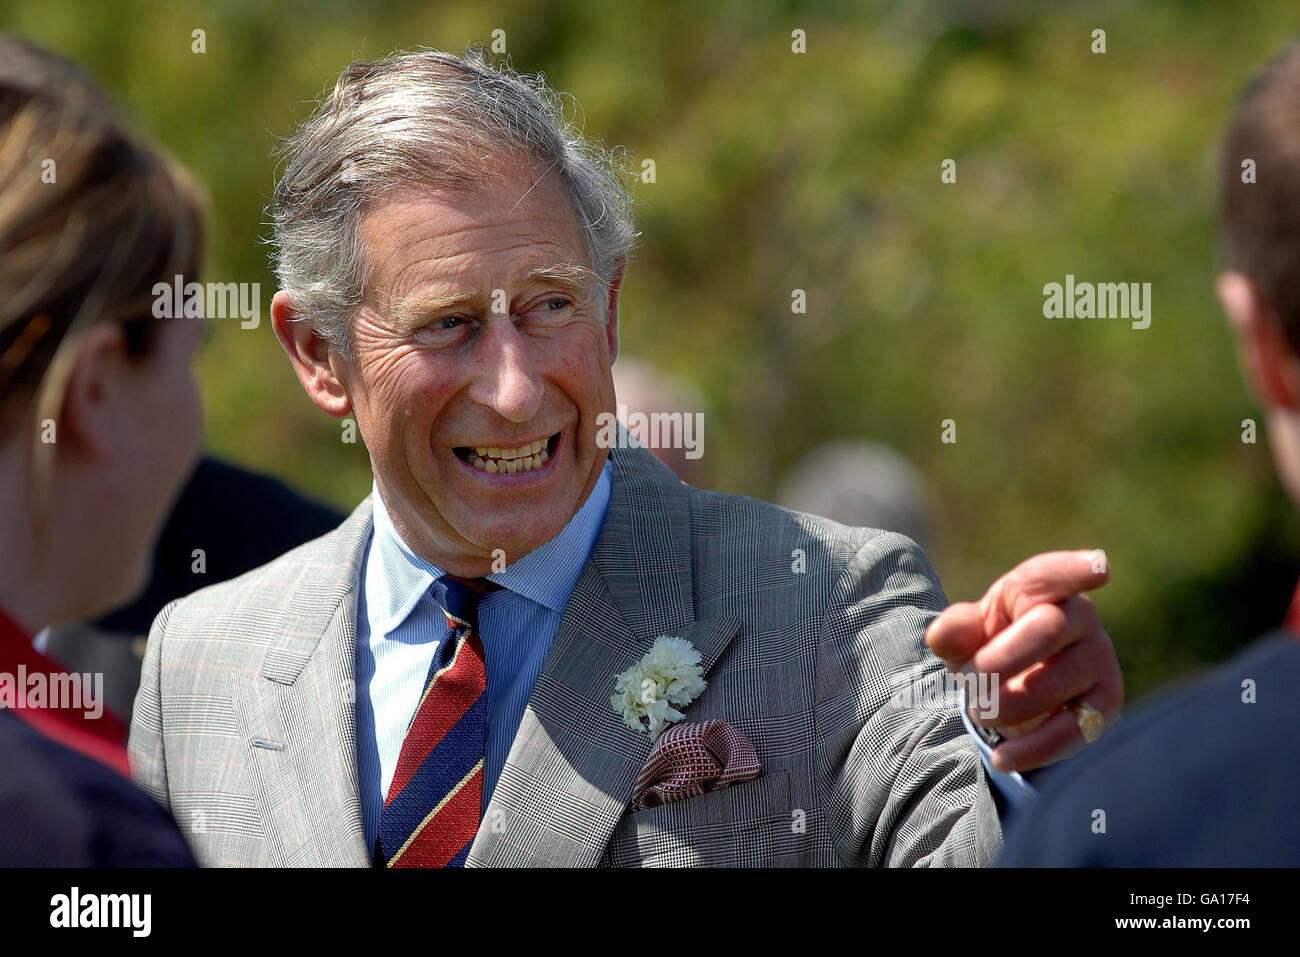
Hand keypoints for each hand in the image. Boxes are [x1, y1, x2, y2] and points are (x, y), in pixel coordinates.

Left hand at [925, 550, 1123, 772]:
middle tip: (970, 683)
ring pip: (1051, 685)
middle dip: (997, 662)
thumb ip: (952, 630)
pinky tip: (1002, 756)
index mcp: (1042, 589)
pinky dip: (1031, 749)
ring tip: (980, 710)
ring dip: (1004, 705)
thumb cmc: (990, 645)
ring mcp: (1098, 661)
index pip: (1058, 573)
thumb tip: (943, 634)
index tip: (1097, 568)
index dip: (1076, 569)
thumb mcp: (964, 633)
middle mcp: (1079, 618)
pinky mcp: (1104, 705)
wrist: (1014, 687)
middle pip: (1046, 631)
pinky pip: (1070, 731)